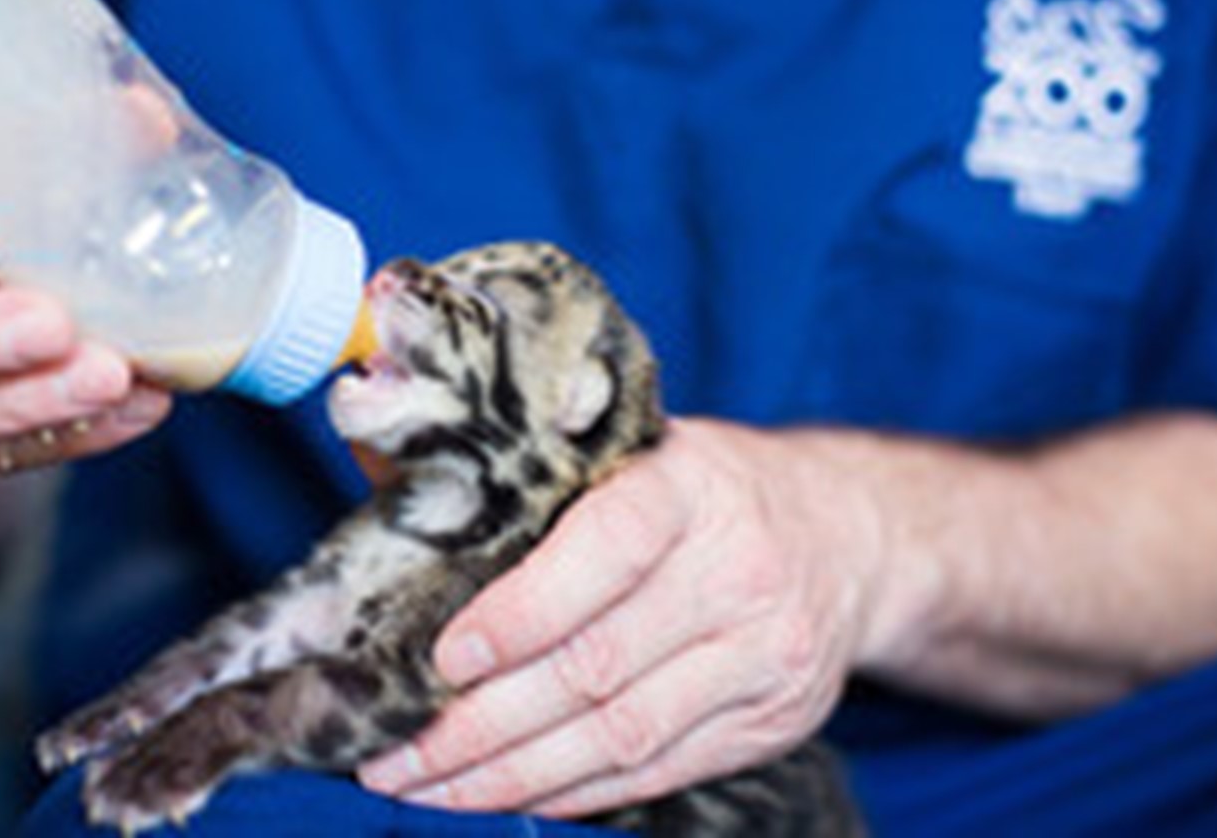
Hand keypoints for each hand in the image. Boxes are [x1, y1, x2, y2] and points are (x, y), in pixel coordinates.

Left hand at [358, 418, 889, 817]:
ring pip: (620, 734)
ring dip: (508, 775)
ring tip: (423, 786)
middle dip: (478, 723)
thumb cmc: (696, 487)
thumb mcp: (626, 444)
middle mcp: (736, 569)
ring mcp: (762, 654)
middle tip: (390, 752)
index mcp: (687, 485)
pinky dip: (570, 792)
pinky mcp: (770, 720)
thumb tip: (372, 423)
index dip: (522, 610)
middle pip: (596, 666)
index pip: (605, 549)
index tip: (446, 656)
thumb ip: (507, 457)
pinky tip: (502, 793)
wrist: (844, 533)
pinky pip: (655, 770)